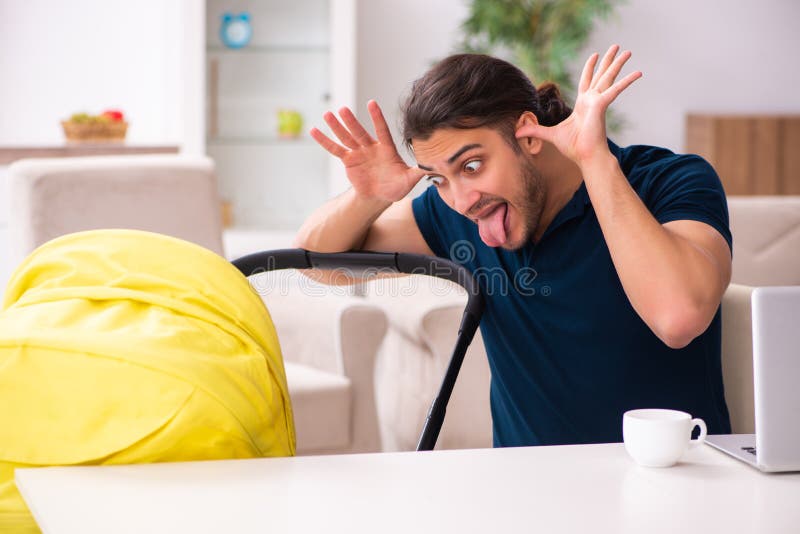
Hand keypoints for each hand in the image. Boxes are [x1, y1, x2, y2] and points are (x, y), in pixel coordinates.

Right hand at [310, 100, 425, 202]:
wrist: (380, 195)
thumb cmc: (396, 186)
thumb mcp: (408, 181)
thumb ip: (418, 172)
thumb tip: (434, 167)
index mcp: (386, 149)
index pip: (381, 130)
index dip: (376, 118)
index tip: (372, 104)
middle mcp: (371, 147)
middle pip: (360, 133)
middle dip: (351, 122)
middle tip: (343, 110)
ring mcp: (359, 152)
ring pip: (346, 137)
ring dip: (337, 127)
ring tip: (328, 114)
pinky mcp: (348, 160)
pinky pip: (335, 150)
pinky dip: (325, 141)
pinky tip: (314, 131)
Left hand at [515, 45, 641, 166]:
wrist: (585, 157)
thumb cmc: (573, 148)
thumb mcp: (549, 135)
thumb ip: (534, 131)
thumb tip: (517, 131)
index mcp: (583, 105)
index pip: (586, 81)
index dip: (590, 68)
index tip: (595, 55)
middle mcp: (592, 101)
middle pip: (601, 75)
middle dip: (608, 60)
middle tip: (617, 46)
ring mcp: (597, 102)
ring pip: (609, 77)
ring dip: (618, 64)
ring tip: (629, 50)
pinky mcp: (601, 106)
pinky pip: (615, 90)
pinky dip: (626, 81)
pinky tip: (638, 72)